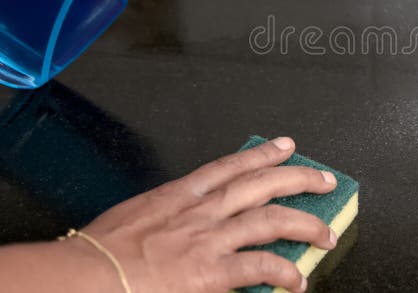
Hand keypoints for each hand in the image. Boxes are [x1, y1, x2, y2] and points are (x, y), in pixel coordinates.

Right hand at [65, 137, 336, 292]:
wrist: (82, 278)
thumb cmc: (97, 253)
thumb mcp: (136, 218)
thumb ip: (168, 213)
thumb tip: (183, 224)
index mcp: (180, 195)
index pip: (231, 166)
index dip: (263, 154)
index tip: (285, 146)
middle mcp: (201, 211)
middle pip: (262, 184)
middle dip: (298, 178)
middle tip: (323, 179)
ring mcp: (209, 240)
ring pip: (272, 220)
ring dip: (306, 225)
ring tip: (327, 234)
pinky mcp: (211, 273)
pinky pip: (261, 266)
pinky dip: (285, 271)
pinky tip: (298, 279)